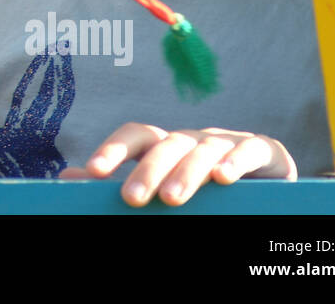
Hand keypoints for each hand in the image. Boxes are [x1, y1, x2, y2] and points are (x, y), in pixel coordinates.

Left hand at [60, 122, 296, 206]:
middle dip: (148, 170)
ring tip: (172, 199)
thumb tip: (67, 176)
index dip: (113, 149)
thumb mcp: (163, 182)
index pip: (136, 135)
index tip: (94, 172)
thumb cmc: (204, 182)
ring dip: (187, 173)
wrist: (267, 180)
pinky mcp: (262, 149)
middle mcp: (192, 138)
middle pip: (167, 144)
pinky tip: (225, 179)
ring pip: (204, 150)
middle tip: (132, 199)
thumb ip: (119, 179)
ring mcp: (227, 141)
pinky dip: (236, 161)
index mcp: (165, 144)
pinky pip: (248, 149)